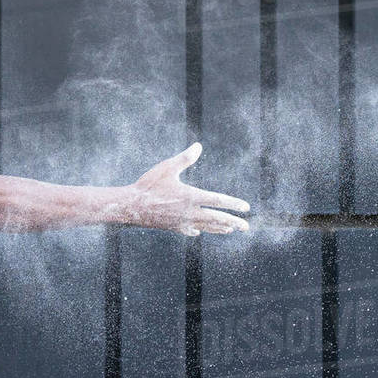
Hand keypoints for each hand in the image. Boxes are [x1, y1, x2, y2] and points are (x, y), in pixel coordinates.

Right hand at [128, 142, 249, 235]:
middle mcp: (189, 212)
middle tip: (246, 227)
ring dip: (220, 228)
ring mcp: (182, 222)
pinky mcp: (173, 227)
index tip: (246, 207)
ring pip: (206, 227)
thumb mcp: (167, 168)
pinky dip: (198, 230)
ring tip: (230, 230)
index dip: (234, 204)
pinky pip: (190, 230)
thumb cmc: (148, 185)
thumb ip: (184, 158)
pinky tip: (200, 231)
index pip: (218, 201)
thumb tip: (198, 146)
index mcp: (191, 196)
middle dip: (233, 222)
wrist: (131, 207)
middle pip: (217, 219)